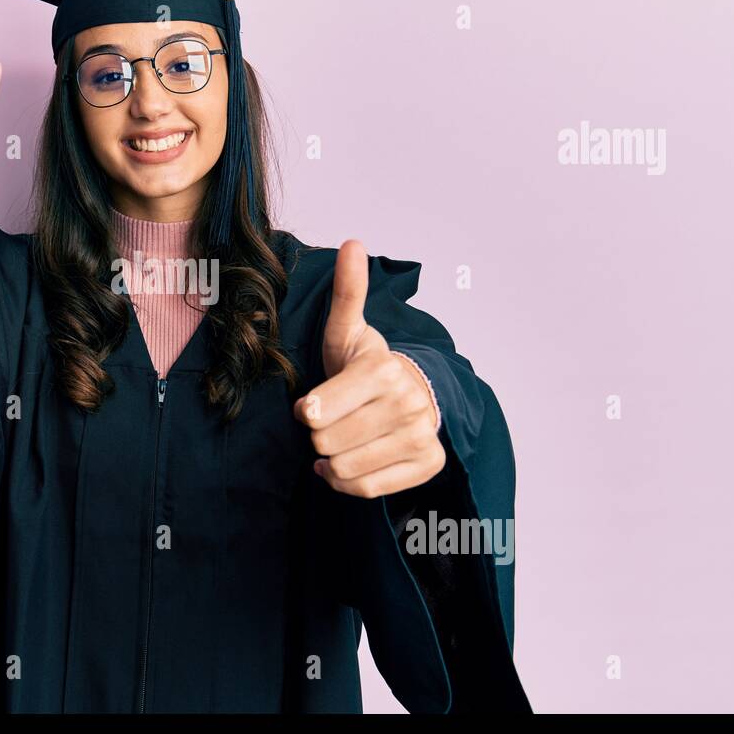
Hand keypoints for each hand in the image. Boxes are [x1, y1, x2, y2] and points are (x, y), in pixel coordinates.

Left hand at [293, 240, 444, 496]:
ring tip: (337, 441)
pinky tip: (345, 463)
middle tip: (330, 421)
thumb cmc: (366, 366)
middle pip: (326, 441)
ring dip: (331, 460)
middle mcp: (408, 403)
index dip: (306, 412)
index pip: (315, 411)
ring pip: (346, 467)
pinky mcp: (428, 464)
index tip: (310, 406)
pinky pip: (368, 489)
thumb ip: (346, 292)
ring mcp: (421, 436)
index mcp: (382, 370)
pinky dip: (347, 482)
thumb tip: (352, 244)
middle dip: (319, 435)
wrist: (413, 394)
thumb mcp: (348, 330)